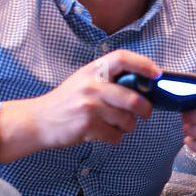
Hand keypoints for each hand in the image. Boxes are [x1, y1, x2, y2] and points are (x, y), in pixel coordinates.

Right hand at [0, 50, 158, 162]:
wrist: (39, 120)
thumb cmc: (66, 101)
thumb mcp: (84, 81)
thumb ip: (109, 80)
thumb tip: (144, 85)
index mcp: (93, 70)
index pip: (122, 58)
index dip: (143, 64)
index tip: (157, 74)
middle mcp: (91, 85)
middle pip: (133, 99)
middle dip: (145, 110)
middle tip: (145, 113)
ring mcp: (89, 106)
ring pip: (127, 120)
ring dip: (128, 126)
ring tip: (116, 124)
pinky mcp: (87, 126)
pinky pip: (115, 135)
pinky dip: (114, 137)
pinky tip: (103, 133)